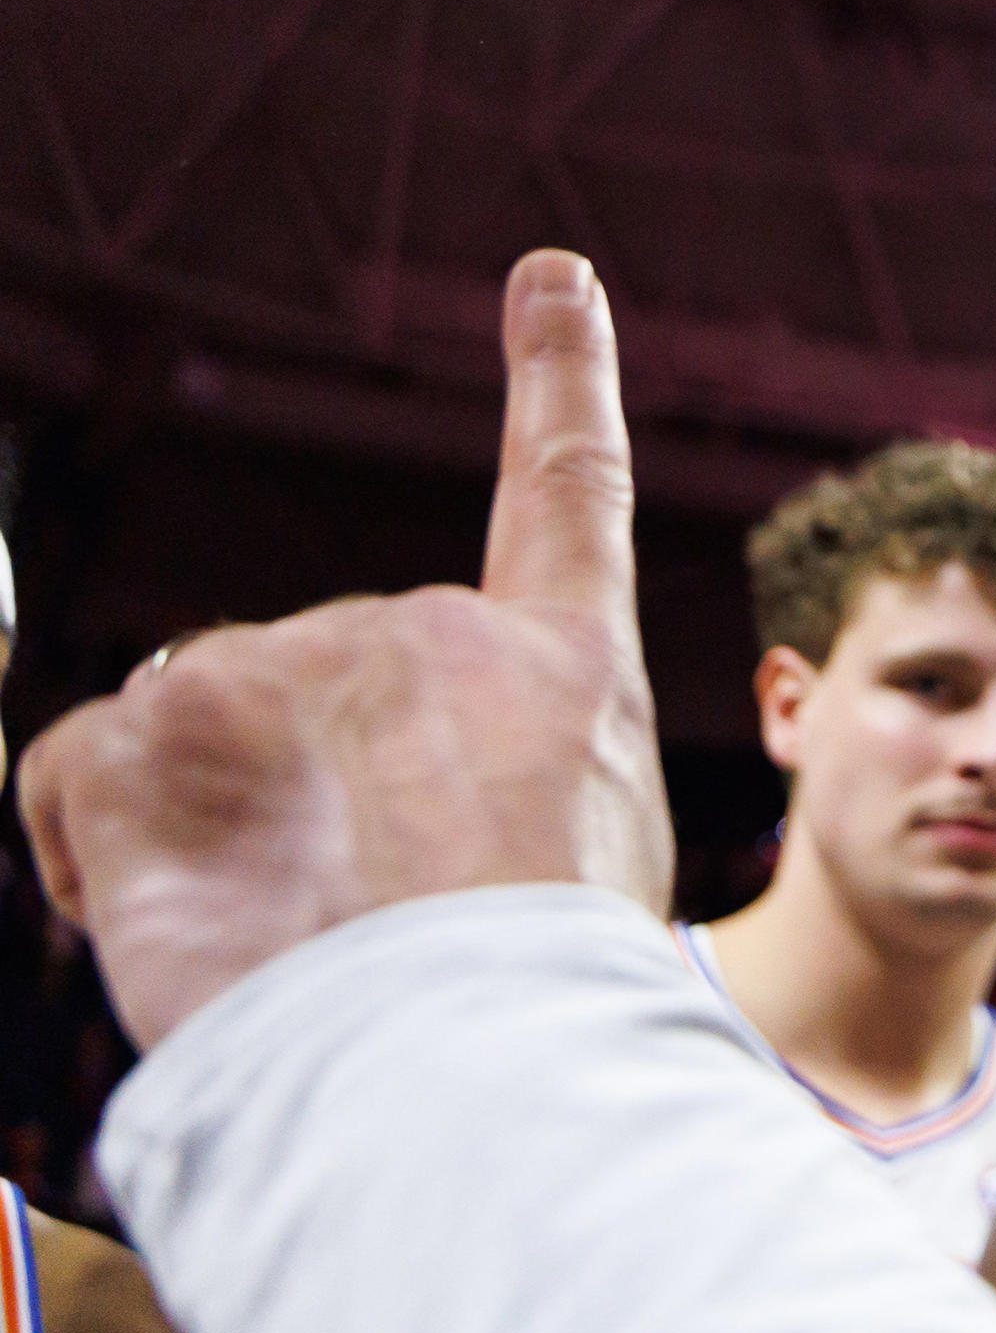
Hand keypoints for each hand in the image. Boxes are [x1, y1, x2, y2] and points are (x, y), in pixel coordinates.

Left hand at [18, 253, 672, 1042]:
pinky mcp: (145, 737)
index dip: (560, 379)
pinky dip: (96, 855)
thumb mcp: (584, 871)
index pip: (565, 495)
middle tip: (372, 924)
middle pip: (326, 694)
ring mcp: (276, 669)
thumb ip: (494, 793)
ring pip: (199, 734)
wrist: (473, 1053)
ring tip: (293, 941)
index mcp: (559, 666)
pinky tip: (171, 922)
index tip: (549, 279)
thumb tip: (363, 834)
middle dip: (318, 798)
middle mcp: (422, 634)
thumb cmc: (545, 1002)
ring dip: (218, 829)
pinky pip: (76, 779)